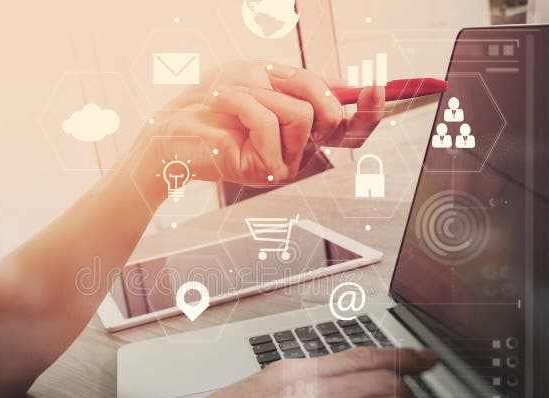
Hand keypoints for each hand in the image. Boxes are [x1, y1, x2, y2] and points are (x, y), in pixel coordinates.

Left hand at [133, 61, 384, 186]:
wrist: (173, 128)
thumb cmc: (212, 103)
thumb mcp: (262, 76)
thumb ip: (302, 82)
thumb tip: (342, 85)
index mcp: (303, 132)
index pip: (350, 128)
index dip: (369, 110)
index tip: (375, 87)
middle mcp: (299, 152)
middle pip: (336, 119)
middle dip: (305, 87)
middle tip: (271, 83)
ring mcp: (286, 164)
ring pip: (305, 114)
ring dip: (263, 93)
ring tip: (233, 101)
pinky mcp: (268, 170)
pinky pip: (272, 122)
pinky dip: (245, 104)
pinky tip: (225, 112)